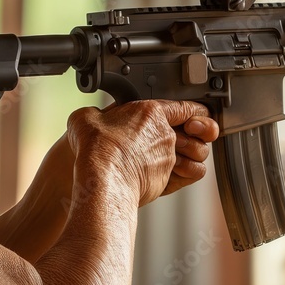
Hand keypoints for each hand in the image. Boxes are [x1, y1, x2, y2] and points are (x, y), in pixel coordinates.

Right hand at [66, 101, 218, 206]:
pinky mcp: (170, 178)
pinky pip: (193, 174)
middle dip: (194, 136)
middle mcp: (166, 133)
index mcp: (151, 112)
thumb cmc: (95, 149)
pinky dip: (189, 174)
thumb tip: (90, 118)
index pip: (186, 107)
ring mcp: (170, 156)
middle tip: (184, 141)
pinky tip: (177, 175)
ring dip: (193, 156)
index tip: (193, 118)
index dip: (194, 112)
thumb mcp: (85, 118)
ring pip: (198, 153)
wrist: (101, 178)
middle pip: (196, 131)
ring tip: (178, 160)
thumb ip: (95, 115)